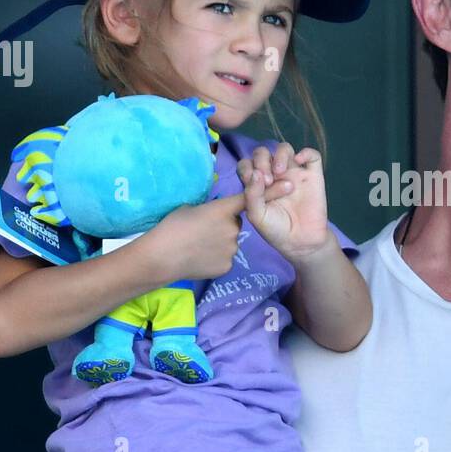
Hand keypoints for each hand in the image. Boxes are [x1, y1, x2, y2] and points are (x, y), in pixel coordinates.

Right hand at [142, 172, 286, 281]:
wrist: (162, 256)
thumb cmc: (171, 227)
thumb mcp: (190, 209)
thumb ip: (210, 210)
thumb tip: (215, 215)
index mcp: (222, 210)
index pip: (250, 198)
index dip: (270, 191)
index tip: (289, 185)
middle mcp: (232, 228)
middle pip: (235, 224)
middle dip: (224, 226)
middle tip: (202, 231)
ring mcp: (232, 248)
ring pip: (230, 242)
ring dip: (219, 242)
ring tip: (197, 246)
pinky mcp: (228, 266)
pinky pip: (226, 258)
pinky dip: (215, 258)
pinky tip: (200, 258)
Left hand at [236, 144, 331, 261]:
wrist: (300, 241)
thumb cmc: (276, 230)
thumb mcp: (257, 215)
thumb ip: (252, 194)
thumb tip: (256, 173)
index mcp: (258, 183)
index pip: (247, 164)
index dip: (248, 168)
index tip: (256, 184)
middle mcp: (274, 175)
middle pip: (263, 152)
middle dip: (262, 161)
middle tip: (268, 180)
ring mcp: (294, 173)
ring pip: (284, 148)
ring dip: (279, 155)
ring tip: (280, 172)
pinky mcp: (312, 175)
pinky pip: (312, 155)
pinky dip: (306, 152)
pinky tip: (299, 162)